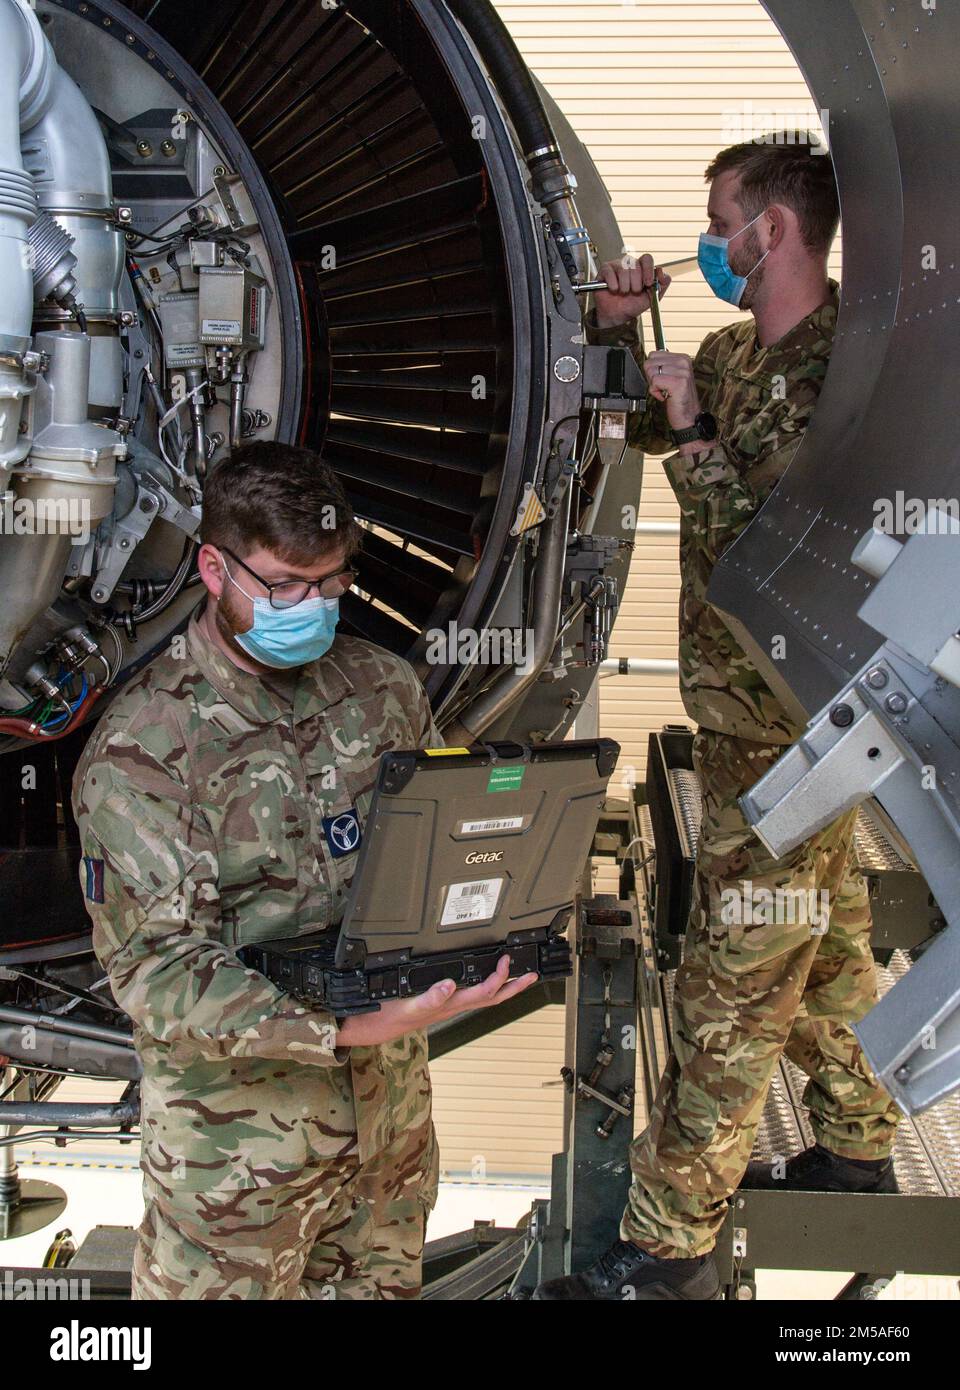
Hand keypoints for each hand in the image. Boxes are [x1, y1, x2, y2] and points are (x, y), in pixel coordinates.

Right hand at [335, 954, 538, 1047]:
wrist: (366, 1027)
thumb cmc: (384, 1016)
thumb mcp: (406, 1007)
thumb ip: (429, 999)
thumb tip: (450, 985)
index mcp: (446, 1004)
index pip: (481, 993)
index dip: (498, 980)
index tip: (507, 962)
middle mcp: (449, 1006)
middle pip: (489, 998)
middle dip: (512, 987)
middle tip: (531, 974)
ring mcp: (444, 1006)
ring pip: (479, 999)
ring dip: (501, 989)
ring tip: (518, 979)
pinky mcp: (436, 1005)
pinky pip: (463, 997)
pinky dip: (479, 989)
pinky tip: (485, 982)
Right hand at [594, 254, 670, 329]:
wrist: (617, 315)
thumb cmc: (633, 304)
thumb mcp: (652, 297)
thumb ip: (662, 285)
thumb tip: (664, 275)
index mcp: (642, 267)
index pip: (647, 259)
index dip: (648, 271)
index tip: (648, 284)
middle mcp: (630, 264)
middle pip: (635, 266)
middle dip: (636, 284)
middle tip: (633, 292)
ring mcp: (617, 265)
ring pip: (623, 270)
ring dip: (624, 287)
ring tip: (623, 293)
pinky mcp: (605, 269)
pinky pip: (610, 273)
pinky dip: (613, 286)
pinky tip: (614, 290)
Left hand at [643, 350, 700, 429]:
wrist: (688, 417)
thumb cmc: (677, 399)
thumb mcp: (671, 376)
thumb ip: (662, 366)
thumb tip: (648, 361)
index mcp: (682, 358)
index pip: (653, 355)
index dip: (652, 370)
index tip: (663, 380)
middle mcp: (683, 362)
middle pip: (650, 363)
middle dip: (652, 378)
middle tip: (664, 387)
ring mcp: (682, 371)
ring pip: (651, 372)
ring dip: (654, 386)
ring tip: (666, 391)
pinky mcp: (679, 382)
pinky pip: (655, 381)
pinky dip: (655, 392)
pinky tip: (665, 396)